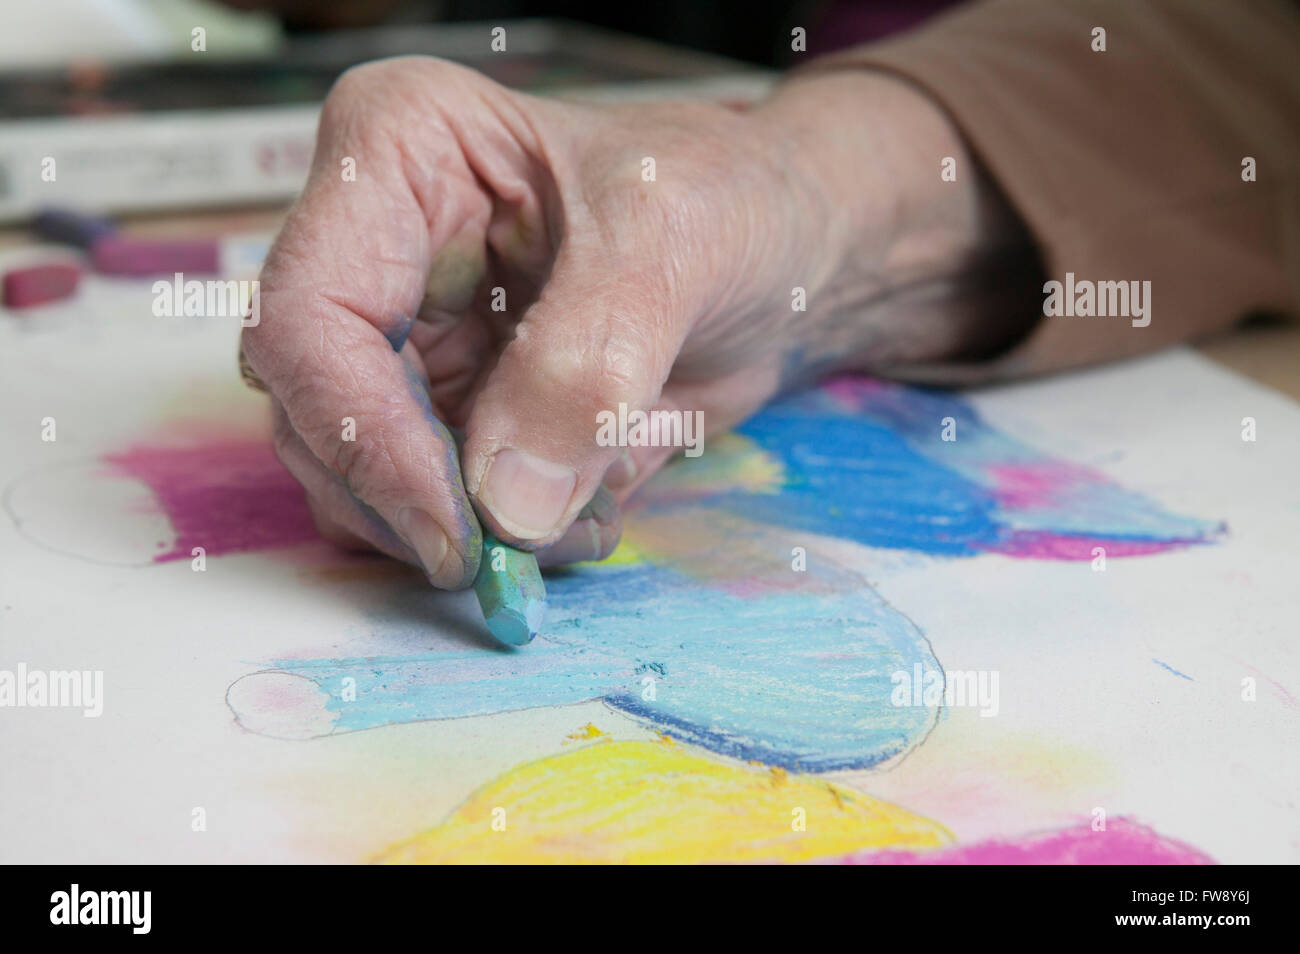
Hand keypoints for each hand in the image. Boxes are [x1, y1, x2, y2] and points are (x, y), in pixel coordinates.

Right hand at [241, 57, 1020, 585]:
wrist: (782, 256)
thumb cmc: (728, 200)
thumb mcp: (673, 245)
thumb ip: (586, 365)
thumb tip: (503, 503)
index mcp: (396, 153)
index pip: (312, 315)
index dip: (364, 434)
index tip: (456, 529)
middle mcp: (376, 251)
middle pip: (317, 412)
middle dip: (418, 502)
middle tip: (524, 556)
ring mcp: (405, 341)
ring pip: (362, 479)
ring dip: (465, 533)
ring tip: (580, 523)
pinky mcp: (445, 412)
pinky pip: (432, 507)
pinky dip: (500, 539)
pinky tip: (583, 512)